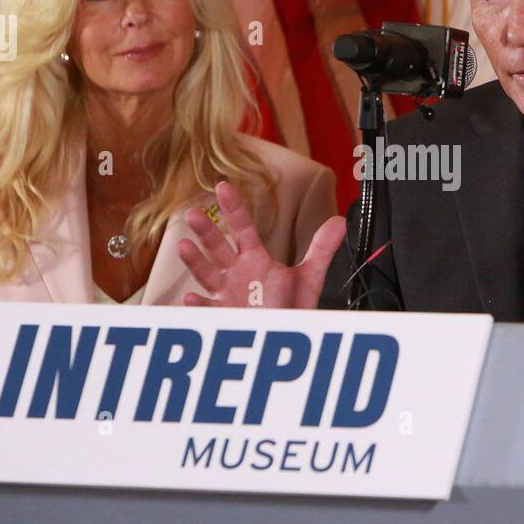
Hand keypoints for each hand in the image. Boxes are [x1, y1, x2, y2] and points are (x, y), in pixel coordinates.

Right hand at [177, 180, 346, 308]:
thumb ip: (321, 249)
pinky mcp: (224, 315)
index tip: (223, 186)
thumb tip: (339, 222)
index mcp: (254, 259)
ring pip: (207, 274)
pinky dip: (199, 304)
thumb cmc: (290, 305)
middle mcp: (236, 273)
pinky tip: (191, 297)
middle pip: (218, 247)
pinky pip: (208, 309)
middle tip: (193, 213)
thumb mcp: (308, 277)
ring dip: (195, 261)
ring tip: (183, 246)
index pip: (242, 228)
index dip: (233, 207)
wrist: (284, 337)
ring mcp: (227, 293)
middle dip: (206, 232)